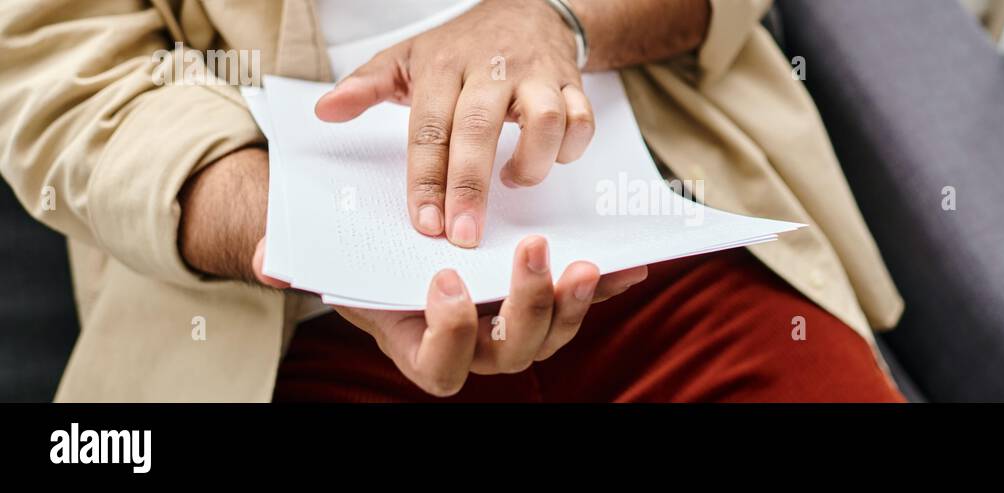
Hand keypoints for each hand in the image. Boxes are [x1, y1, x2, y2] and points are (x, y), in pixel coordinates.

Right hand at [255, 235, 646, 396]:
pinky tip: (631, 267)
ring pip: (551, 334)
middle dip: (526, 306)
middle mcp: (474, 348)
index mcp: (421, 349)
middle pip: (512, 352)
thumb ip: (300, 263)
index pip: (442, 370)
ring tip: (581, 260)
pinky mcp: (545, 302)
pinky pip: (580, 304)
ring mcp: (513, 328)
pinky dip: (608, 288)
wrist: (399, 247)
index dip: (450, 335)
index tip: (447, 284)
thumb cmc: (364, 260)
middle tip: (532, 251)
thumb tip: (268, 261)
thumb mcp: (332, 259)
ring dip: (571, 301)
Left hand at [315, 0, 594, 248]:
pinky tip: (549, 159)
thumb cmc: (463, 46)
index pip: (430, 127)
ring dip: (531, 162)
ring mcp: (535, 76)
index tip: (425, 222)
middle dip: (471, 186)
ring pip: (544, 119)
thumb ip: (367, 85)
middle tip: (464, 233)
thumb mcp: (409, 57)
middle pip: (480, 128)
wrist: (528, 10)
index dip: (426, 178)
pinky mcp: (571, 84)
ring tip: (512, 180)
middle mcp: (491, 70)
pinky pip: (582, 119)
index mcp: (445, 66)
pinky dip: (571, 148)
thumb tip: (326, 110)